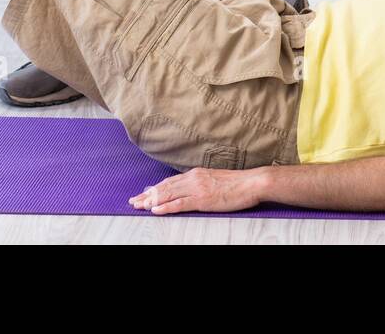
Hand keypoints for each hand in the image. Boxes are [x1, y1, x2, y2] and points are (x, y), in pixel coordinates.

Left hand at [129, 167, 267, 214]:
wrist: (252, 182)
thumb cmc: (238, 183)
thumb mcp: (215, 179)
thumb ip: (201, 182)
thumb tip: (191, 189)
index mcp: (196, 173)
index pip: (169, 181)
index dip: (154, 188)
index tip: (143, 194)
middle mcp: (193, 178)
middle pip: (164, 187)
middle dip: (147, 195)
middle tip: (133, 201)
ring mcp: (197, 189)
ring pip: (168, 194)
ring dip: (151, 201)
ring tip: (138, 206)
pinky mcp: (203, 199)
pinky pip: (180, 204)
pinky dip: (166, 207)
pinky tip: (156, 210)